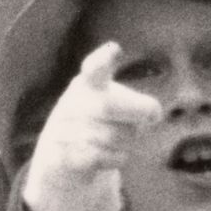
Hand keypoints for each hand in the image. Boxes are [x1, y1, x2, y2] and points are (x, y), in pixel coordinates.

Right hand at [20, 41, 163, 210]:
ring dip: (127, 142)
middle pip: (110, 105)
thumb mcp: (108, 104)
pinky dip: (116, 159)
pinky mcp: (62, 155)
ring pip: (115, 136)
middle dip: (138, 111)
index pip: (94, 69)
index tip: (114, 50)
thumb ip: (133, 105)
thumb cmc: (97, 125)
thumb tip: (151, 112)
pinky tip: (109, 156)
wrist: (59, 160)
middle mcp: (73, 103)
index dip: (103, 60)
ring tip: (115, 140)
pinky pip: (104, 157)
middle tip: (151, 116)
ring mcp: (64, 129)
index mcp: (88, 85)